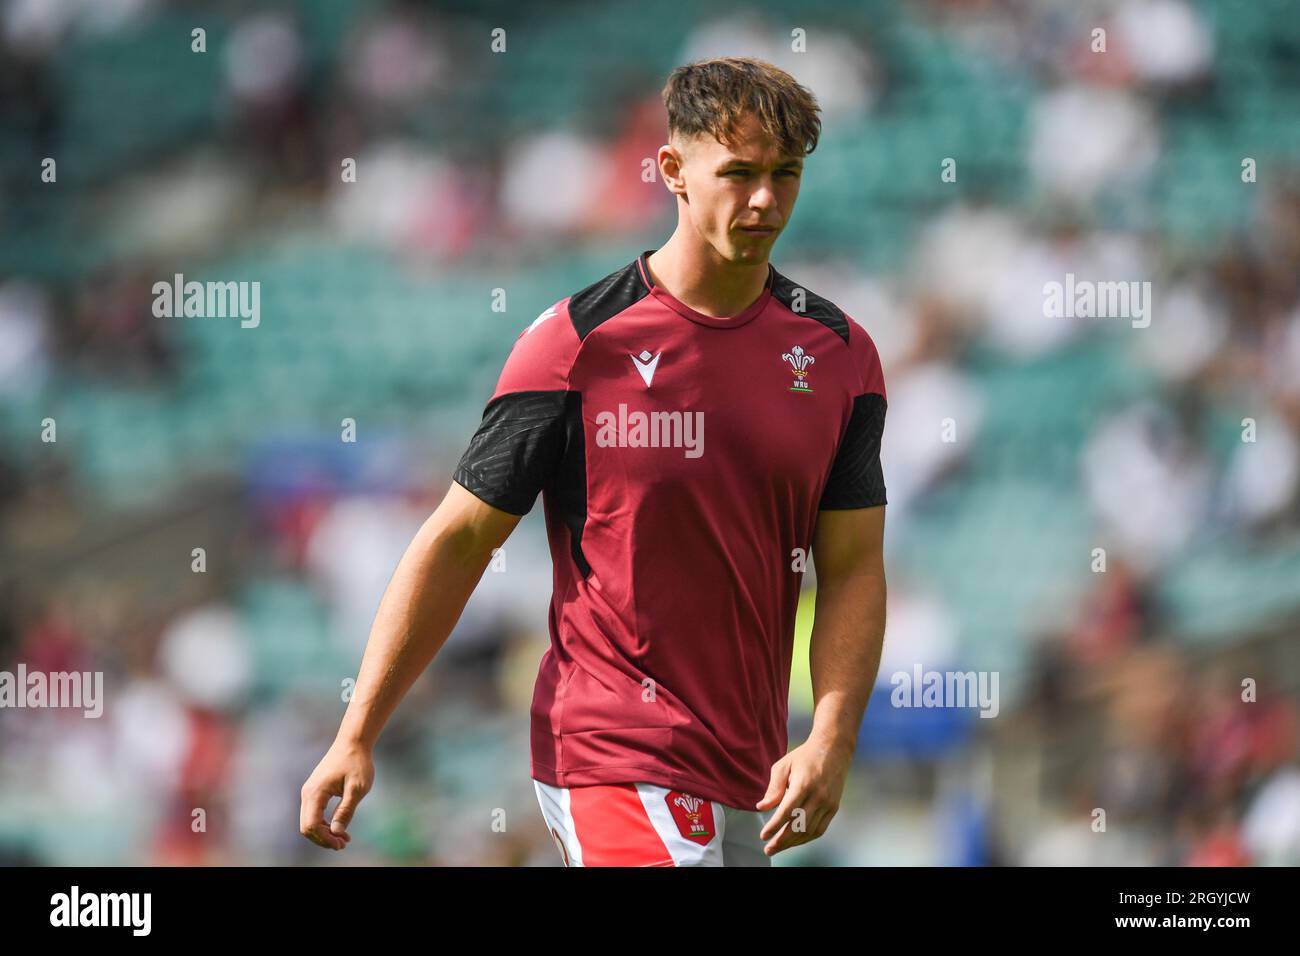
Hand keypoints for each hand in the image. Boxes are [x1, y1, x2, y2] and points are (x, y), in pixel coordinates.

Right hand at [299, 739, 373, 850]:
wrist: (353, 742)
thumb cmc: (357, 763)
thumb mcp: (357, 788)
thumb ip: (346, 811)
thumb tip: (336, 833)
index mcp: (315, 793)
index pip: (312, 825)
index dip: (325, 839)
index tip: (342, 844)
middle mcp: (307, 793)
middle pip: (307, 827)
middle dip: (324, 839)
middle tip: (344, 844)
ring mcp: (309, 791)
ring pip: (309, 821)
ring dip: (324, 833)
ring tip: (344, 839)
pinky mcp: (315, 790)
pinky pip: (314, 813)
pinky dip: (324, 824)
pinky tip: (339, 828)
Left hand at [755, 735, 852, 856]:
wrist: (833, 749)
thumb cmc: (805, 756)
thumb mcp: (784, 766)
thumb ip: (773, 788)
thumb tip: (762, 807)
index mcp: (803, 784)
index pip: (786, 812)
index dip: (774, 827)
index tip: (764, 836)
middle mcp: (818, 796)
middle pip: (798, 826)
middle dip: (782, 841)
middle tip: (769, 849)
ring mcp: (828, 803)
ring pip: (809, 831)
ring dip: (794, 842)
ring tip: (780, 846)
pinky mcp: (834, 807)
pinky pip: (820, 829)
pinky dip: (807, 838)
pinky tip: (796, 840)